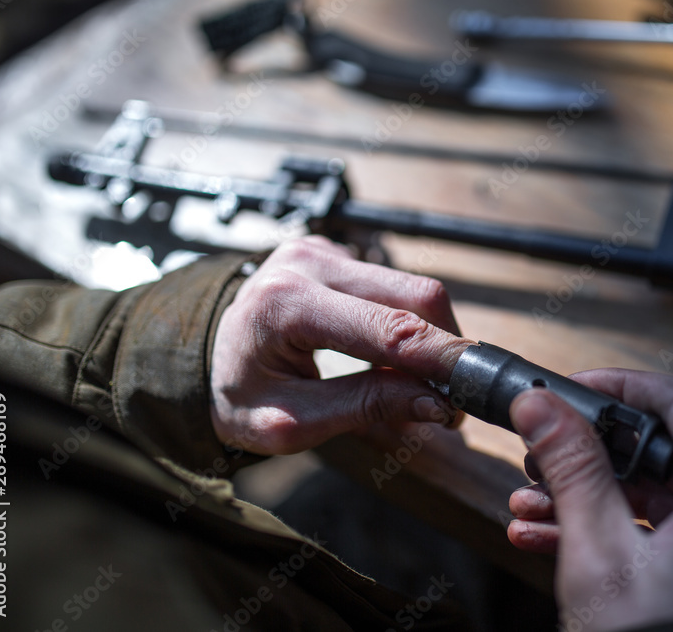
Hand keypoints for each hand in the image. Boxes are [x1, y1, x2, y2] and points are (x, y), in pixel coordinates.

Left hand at [210, 236, 472, 454]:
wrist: (198, 356)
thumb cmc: (237, 395)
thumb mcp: (290, 423)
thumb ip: (364, 408)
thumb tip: (437, 404)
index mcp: (286, 305)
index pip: (387, 330)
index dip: (441, 359)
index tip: (473, 390)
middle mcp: (306, 263)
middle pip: (413, 295)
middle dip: (446, 348)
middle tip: (453, 399)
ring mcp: (321, 250)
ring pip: (410, 286)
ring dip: (431, 336)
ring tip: (424, 384)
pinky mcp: (333, 251)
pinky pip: (392, 285)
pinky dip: (408, 323)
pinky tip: (395, 357)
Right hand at [508, 369, 672, 630]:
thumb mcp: (598, 554)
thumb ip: (571, 467)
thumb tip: (542, 407)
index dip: (618, 386)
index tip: (571, 391)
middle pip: (672, 451)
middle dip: (595, 457)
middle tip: (543, 460)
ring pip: (672, 498)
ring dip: (602, 499)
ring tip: (537, 508)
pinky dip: (631, 533)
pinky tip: (565, 542)